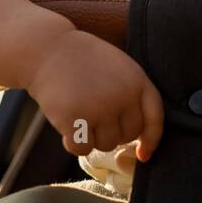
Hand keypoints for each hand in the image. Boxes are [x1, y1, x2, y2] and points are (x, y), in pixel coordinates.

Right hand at [26, 29, 163, 162]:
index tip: (142, 153)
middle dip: (111, 131)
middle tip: (93, 112)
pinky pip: (81, 149)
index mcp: (137, 80)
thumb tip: (141, 142)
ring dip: (92, 136)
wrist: (47, 49)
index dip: (151, 139)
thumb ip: (131, 96)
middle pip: (127, 136)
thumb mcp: (118, 67)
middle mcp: (122, 96)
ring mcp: (99, 109)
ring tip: (79, 110)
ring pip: (105, 145)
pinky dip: (72, 142)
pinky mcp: (76, 121)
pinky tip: (65, 120)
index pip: (154, 118)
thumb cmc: (83, 60)